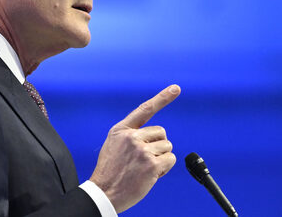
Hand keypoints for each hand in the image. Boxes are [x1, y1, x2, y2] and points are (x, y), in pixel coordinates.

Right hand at [89, 84, 180, 212]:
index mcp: (122, 130)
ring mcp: (142, 150)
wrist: (104, 193)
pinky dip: (165, 169)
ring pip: (167, 147)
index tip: (176, 88)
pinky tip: (151, 175)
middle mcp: (132, 137)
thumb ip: (130, 135)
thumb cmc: (111, 171)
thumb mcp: (114, 145)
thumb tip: (154, 134)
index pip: (145, 109)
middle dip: (158, 146)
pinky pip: (170, 160)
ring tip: (144, 169)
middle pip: (162, 133)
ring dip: (161, 159)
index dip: (162, 98)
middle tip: (144, 160)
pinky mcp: (151, 164)